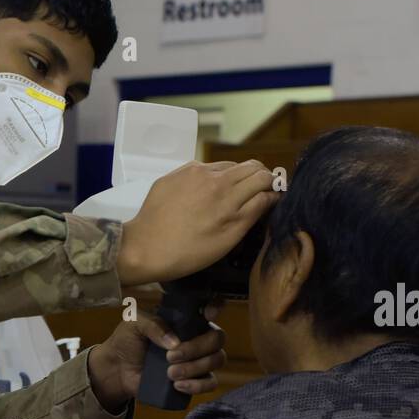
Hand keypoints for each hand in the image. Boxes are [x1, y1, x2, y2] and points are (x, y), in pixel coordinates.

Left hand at [88, 301, 225, 409]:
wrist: (117, 369)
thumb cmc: (127, 341)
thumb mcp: (134, 323)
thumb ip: (153, 324)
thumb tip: (174, 342)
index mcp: (185, 319)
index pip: (212, 307)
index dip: (217, 307)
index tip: (207, 315)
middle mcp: (197, 337)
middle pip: (217, 338)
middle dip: (196, 348)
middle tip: (170, 357)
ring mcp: (198, 359)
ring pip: (217, 360)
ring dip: (195, 367)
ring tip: (170, 373)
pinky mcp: (194, 380)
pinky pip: (211, 383)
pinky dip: (198, 385)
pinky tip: (178, 385)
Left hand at [117, 159, 277, 287]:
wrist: (143, 248)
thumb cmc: (188, 252)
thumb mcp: (227, 238)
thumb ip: (253, 211)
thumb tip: (273, 193)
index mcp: (228, 191)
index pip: (263, 176)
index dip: (274, 185)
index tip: (275, 196)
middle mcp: (212, 174)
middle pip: (248, 166)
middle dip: (259, 178)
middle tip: (258, 195)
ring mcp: (192, 171)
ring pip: (227, 166)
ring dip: (235, 177)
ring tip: (230, 198)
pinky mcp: (176, 172)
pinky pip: (204, 169)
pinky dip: (212, 178)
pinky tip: (204, 198)